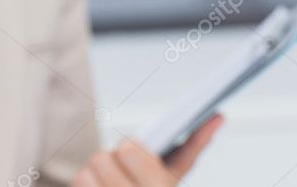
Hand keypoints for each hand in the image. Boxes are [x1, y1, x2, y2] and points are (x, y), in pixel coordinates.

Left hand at [72, 114, 223, 186]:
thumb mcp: (176, 176)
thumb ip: (193, 147)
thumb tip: (217, 117)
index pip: (129, 150)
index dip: (130, 148)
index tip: (134, 152)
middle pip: (101, 159)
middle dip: (111, 161)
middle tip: (121, 168)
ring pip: (84, 174)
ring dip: (95, 175)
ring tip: (111, 182)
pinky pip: (78, 186)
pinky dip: (88, 186)